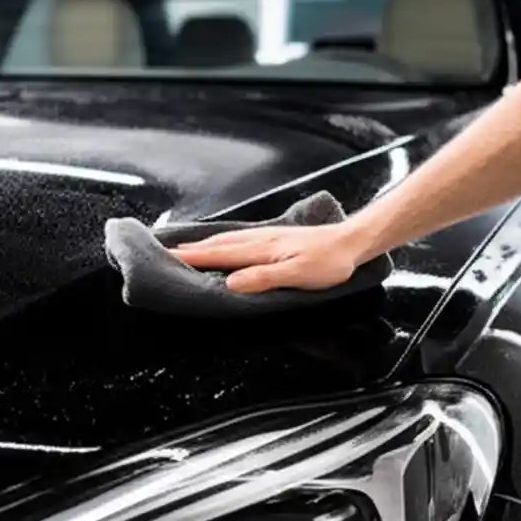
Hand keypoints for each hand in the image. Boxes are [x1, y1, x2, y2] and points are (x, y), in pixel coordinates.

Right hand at [169, 223, 369, 293]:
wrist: (353, 241)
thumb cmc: (329, 261)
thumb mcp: (297, 275)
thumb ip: (263, 278)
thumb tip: (230, 283)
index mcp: (262, 249)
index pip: (221, 253)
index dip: (195, 257)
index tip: (169, 256)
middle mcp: (261, 239)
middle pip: (220, 243)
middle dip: (193, 248)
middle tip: (168, 250)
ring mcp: (269, 237)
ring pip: (230, 239)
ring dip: (207, 243)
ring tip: (188, 247)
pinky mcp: (277, 238)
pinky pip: (241, 238)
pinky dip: (224, 241)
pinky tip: (226, 244)